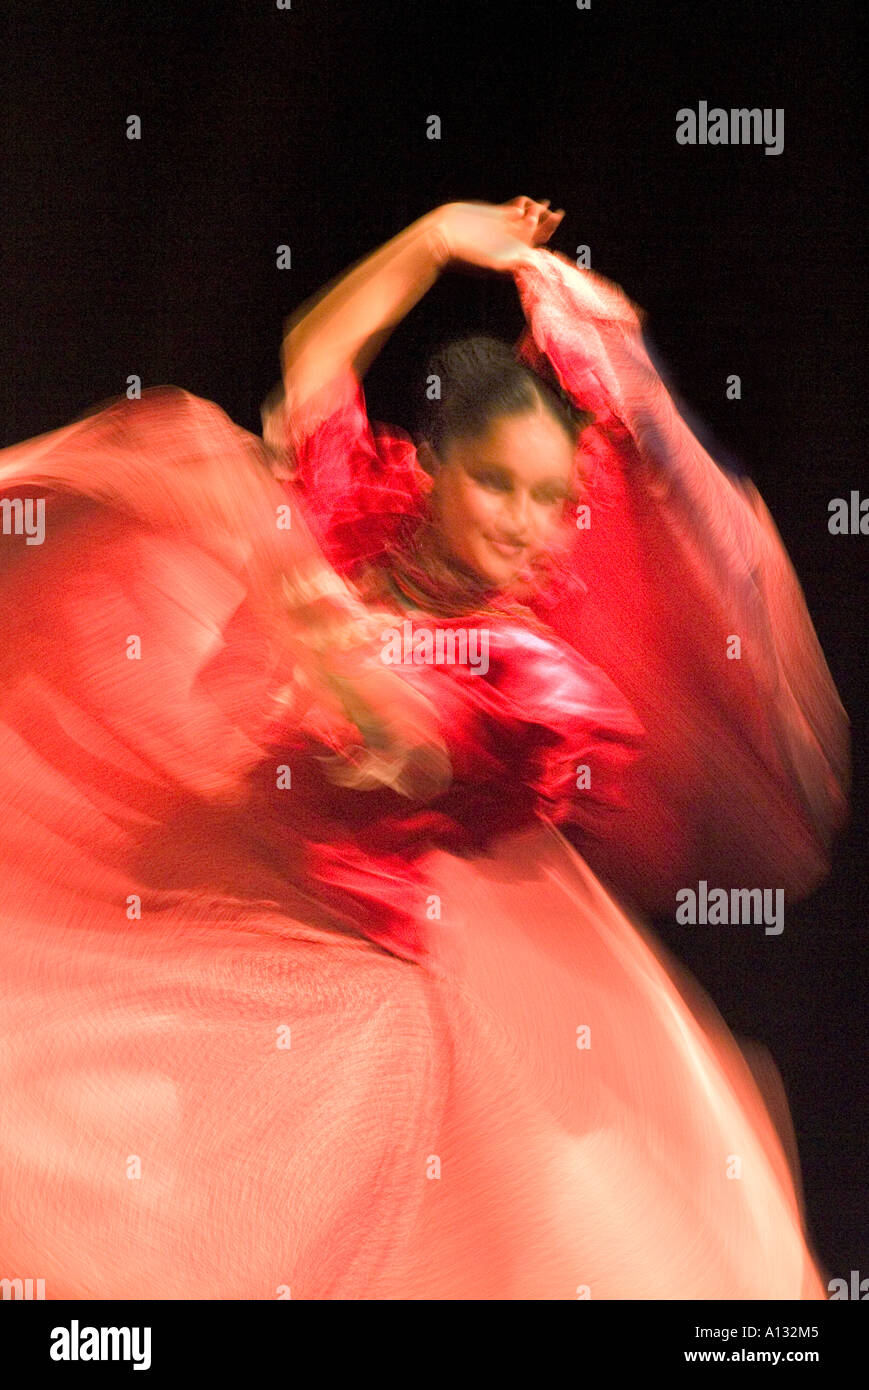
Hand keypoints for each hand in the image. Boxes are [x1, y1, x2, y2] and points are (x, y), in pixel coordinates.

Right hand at [429, 198, 563, 272]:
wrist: (443, 237)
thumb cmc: (465, 256)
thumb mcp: (491, 262)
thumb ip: (514, 263)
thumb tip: (536, 264)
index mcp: (514, 256)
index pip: (539, 246)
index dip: (550, 232)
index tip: (555, 218)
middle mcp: (513, 243)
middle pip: (539, 231)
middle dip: (548, 221)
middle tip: (556, 212)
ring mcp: (506, 228)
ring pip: (530, 217)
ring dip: (536, 210)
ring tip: (538, 206)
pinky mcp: (497, 215)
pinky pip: (517, 207)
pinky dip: (523, 203)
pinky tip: (523, 203)